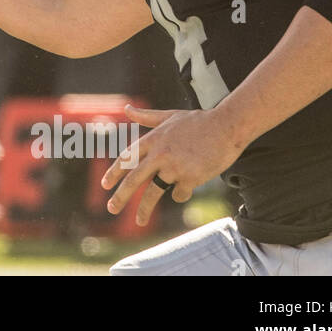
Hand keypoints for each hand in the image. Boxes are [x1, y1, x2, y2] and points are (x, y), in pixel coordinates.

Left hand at [100, 104, 246, 226]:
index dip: (115, 172)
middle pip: (134, 179)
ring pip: (153, 192)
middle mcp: (160, 154)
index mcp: (153, 140)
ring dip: (144, 209)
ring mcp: (174, 167)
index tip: (104, 184)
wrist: (227, 126)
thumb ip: (146, 116)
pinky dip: (180, 193)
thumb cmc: (199, 121)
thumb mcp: (169, 115)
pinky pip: (179, 193)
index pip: (127, 158)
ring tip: (138, 222)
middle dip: (121, 196)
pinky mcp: (190, 178)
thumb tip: (126, 108)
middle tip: (111, 208)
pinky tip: (186, 188)